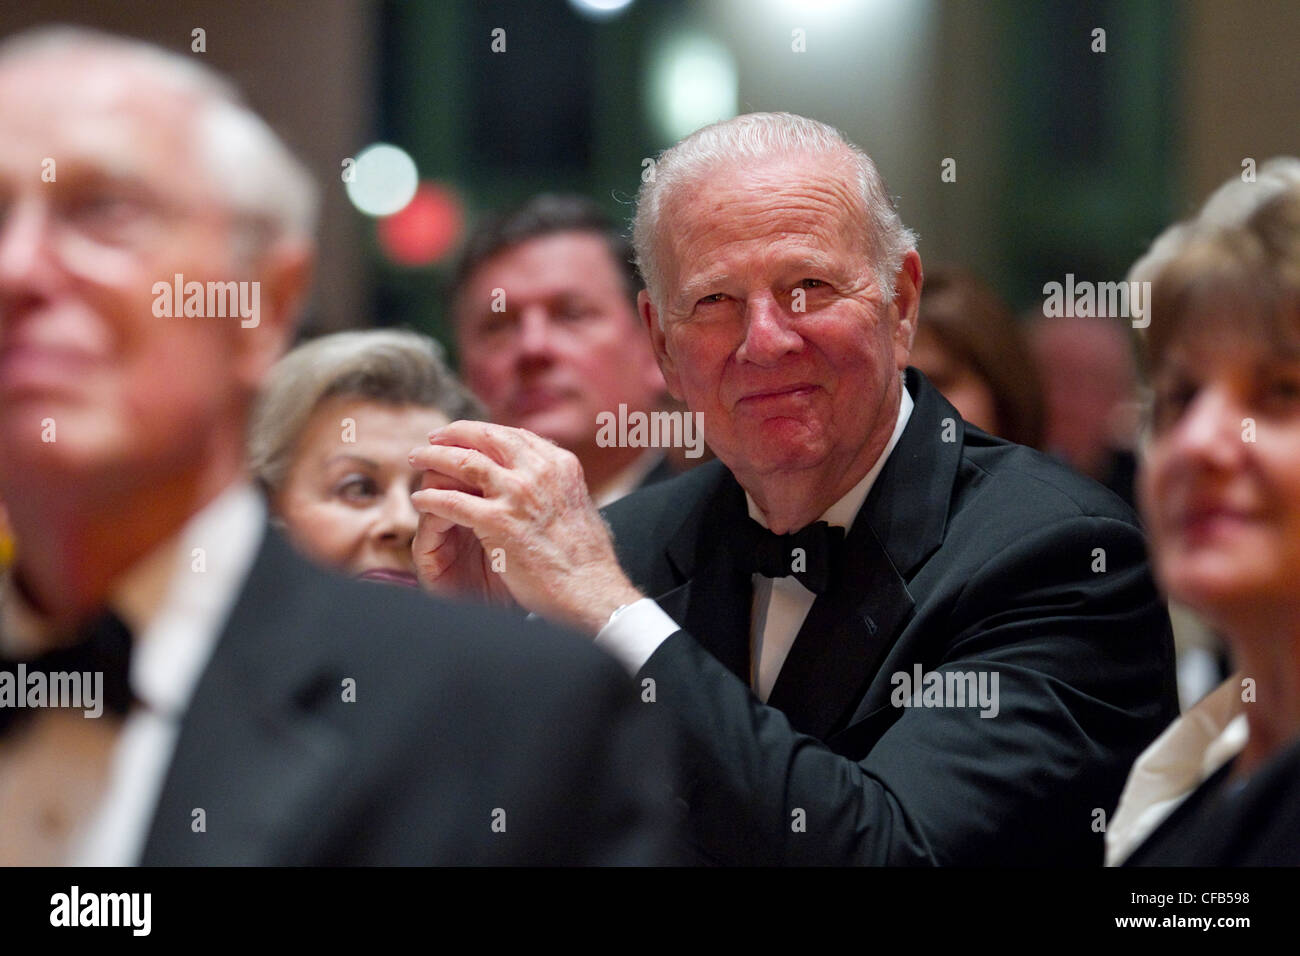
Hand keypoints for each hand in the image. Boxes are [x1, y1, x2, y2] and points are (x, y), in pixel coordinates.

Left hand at [409, 421, 643, 634]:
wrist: (590, 590)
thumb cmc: (586, 560)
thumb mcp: (578, 505)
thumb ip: (556, 487)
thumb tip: (547, 482)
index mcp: (560, 465)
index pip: (514, 436)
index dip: (483, 433)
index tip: (465, 436)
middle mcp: (540, 471)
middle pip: (487, 437)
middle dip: (454, 434)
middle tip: (433, 439)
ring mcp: (518, 494)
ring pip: (464, 463)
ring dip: (435, 458)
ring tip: (416, 460)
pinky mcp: (498, 521)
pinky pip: (452, 501)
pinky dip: (432, 498)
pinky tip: (419, 500)